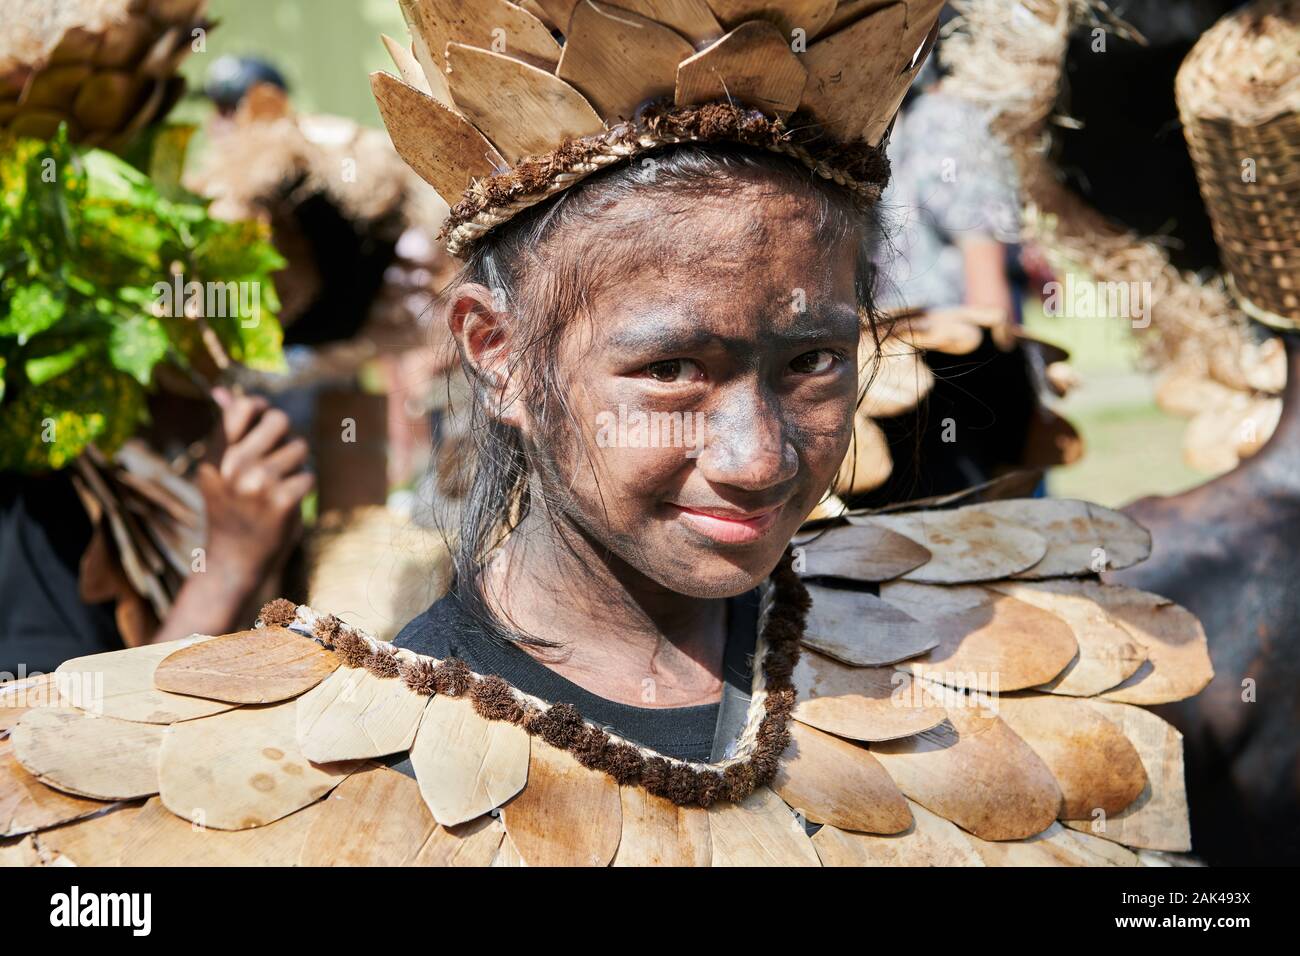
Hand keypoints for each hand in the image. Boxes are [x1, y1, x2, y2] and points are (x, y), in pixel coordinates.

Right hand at [195, 387, 313, 589]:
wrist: (233, 561)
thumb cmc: (232, 509)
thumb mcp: (220, 469)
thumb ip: (227, 429)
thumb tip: (223, 390)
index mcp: (216, 453)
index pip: (244, 406)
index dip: (261, 408)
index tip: (264, 424)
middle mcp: (233, 464)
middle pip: (280, 420)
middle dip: (286, 437)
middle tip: (275, 462)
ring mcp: (256, 483)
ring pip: (300, 448)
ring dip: (296, 467)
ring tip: (276, 488)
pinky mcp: (280, 501)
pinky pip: (308, 477)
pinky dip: (303, 489)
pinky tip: (285, 504)